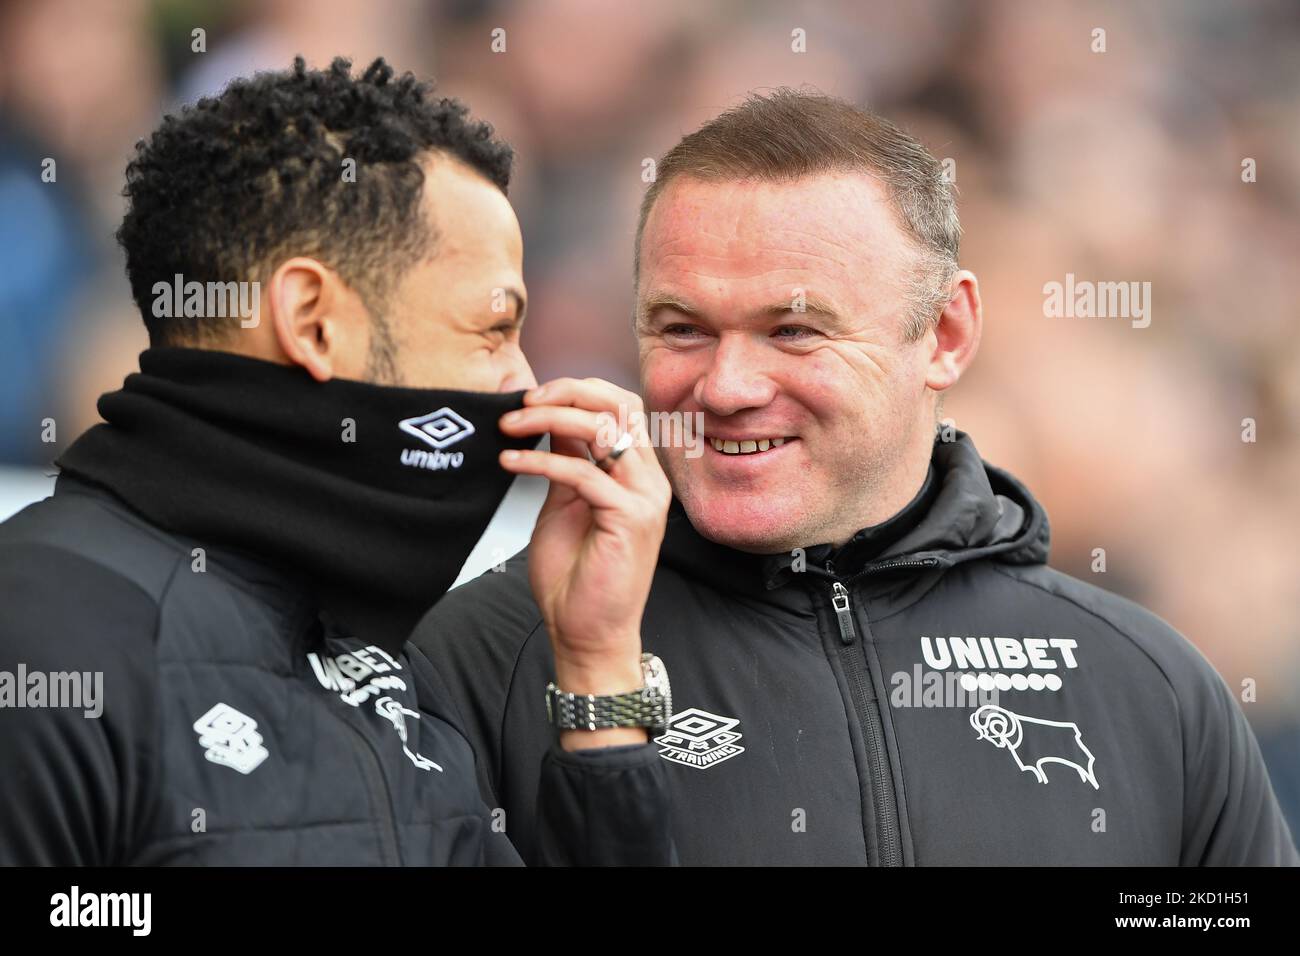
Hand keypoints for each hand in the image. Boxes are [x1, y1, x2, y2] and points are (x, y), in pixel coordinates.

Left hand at [499, 378, 670, 747]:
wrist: (585, 634)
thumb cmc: (575, 578)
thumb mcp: (563, 504)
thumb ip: (566, 462)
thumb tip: (552, 420)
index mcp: (636, 472)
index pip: (618, 407)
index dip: (576, 392)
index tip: (530, 398)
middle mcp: (648, 480)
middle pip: (620, 405)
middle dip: (569, 391)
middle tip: (524, 401)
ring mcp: (645, 498)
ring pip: (606, 429)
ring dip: (551, 418)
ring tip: (511, 427)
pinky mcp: (630, 519)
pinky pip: (585, 473)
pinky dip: (542, 461)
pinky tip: (512, 463)